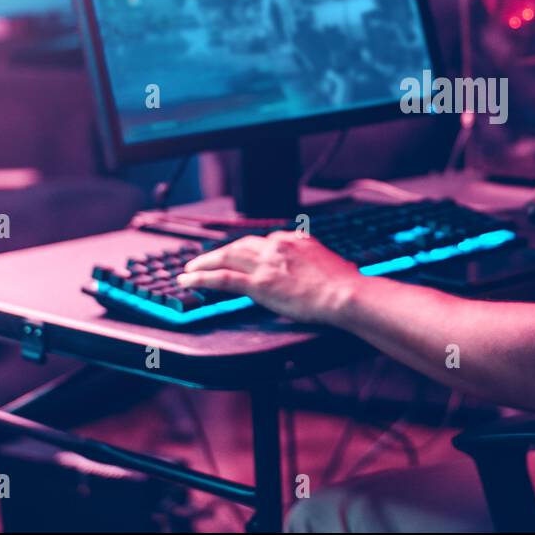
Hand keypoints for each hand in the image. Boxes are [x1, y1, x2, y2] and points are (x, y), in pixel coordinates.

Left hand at [177, 231, 363, 323]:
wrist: (345, 293)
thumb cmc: (344, 285)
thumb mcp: (330, 263)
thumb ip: (315, 262)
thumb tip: (319, 270)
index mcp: (294, 240)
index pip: (263, 241)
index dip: (245, 250)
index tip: (237, 255)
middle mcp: (277, 246)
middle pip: (240, 245)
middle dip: (220, 252)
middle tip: (205, 259)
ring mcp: (266, 263)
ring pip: (226, 257)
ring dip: (204, 262)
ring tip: (190, 269)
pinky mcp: (259, 283)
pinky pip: (223, 278)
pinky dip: (201, 277)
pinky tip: (188, 280)